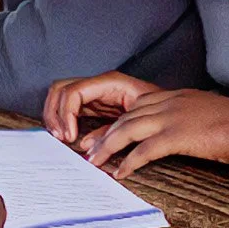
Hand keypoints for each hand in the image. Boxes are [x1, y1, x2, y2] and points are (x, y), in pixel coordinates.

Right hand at [42, 71, 161, 142]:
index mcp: (110, 82)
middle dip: (55, 113)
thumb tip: (84, 145)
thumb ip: (110, 131)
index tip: (70, 136)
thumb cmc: (161, 111)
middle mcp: (98, 83)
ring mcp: (94, 91)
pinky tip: (66, 134)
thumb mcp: (138, 120)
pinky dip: (62, 118)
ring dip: (54, 115)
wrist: (174, 111)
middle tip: (61, 136)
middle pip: (60, 88)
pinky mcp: (93, 102)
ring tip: (61, 136)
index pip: (74, 91)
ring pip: (59, 94)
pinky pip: (68, 105)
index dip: (67, 114)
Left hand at [77, 89, 228, 177]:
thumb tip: (173, 136)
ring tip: (93, 162)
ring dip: (107, 147)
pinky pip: (146, 149)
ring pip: (128, 129)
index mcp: (175, 96)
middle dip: (102, 134)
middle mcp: (170, 102)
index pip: (134, 106)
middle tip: (86, 150)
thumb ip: (185, 119)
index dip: (114, 122)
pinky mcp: (180, 135)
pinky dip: (129, 162)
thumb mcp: (205, 115)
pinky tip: (120, 173)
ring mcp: (174, 117)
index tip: (100, 136)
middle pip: (125, 116)